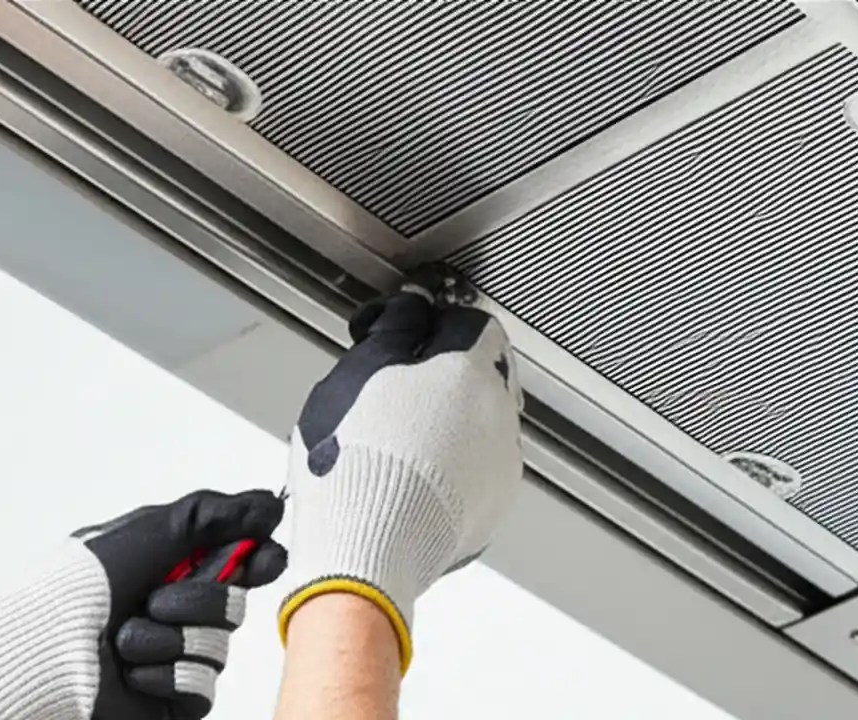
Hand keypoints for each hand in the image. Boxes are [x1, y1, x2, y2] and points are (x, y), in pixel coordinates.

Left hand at [0, 490, 286, 719]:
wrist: (37, 656)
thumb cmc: (72, 591)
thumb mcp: (149, 531)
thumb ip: (215, 514)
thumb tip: (268, 505)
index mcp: (172, 565)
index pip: (242, 560)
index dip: (259, 559)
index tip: (261, 559)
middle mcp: (176, 608)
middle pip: (237, 602)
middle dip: (199, 599)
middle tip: (157, 598)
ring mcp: (176, 654)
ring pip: (220, 646)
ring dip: (171, 638)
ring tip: (126, 638)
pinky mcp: (174, 698)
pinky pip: (203, 685)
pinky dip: (166, 674)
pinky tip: (133, 670)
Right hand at [278, 281, 523, 673]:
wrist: (368, 551)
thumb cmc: (356, 464)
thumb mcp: (359, 372)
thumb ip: (394, 327)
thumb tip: (412, 307)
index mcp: (468, 371)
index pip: (468, 320)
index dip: (429, 321)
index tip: (401, 329)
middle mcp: (497, 412)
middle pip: (481, 370)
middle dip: (442, 370)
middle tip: (394, 383)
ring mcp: (501, 462)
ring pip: (482, 421)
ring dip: (449, 419)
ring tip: (396, 438)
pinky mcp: (492, 505)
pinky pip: (478, 470)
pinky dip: (453, 465)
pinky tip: (413, 475)